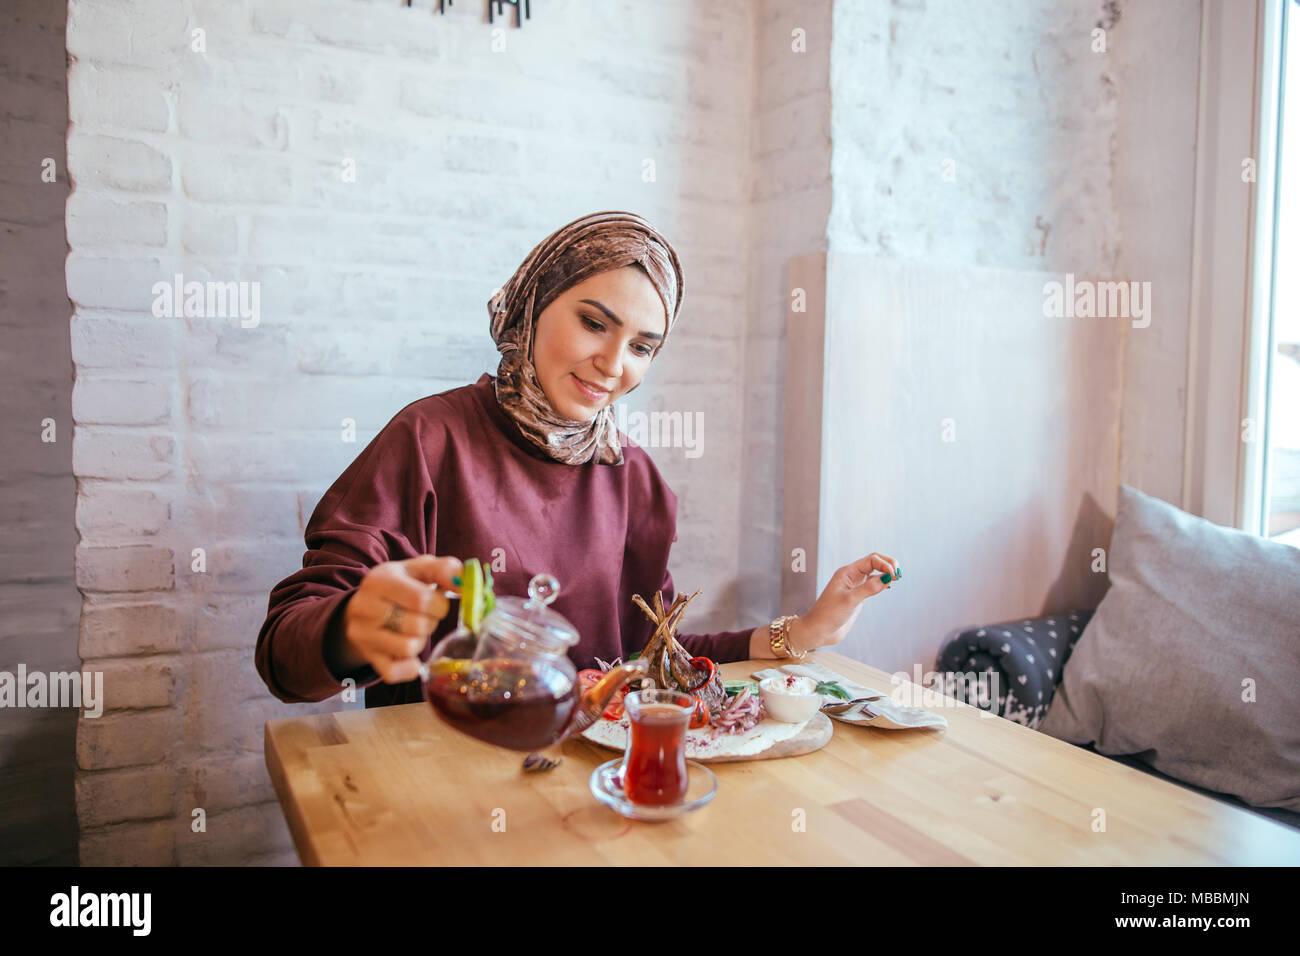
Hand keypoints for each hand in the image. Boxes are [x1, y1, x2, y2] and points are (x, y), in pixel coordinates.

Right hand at [335, 554, 462, 683]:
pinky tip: (408, 653)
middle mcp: (364, 607)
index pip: (421, 600)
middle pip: (417, 625)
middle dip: (430, 622)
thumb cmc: (402, 585)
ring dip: (420, 641)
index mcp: (379, 580)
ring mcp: (362, 635)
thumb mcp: (420, 569)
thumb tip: (465, 581)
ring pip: (408, 648)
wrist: (365, 607)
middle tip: (424, 615)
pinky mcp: (368, 658)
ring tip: (414, 630)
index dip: (439, 605)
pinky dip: (409, 666)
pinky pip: (396, 672)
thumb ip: (445, 569)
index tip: (437, 602)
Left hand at [791, 552, 897, 651]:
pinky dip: (883, 583)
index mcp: (847, 572)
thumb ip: (869, 588)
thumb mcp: (850, 600)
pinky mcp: (858, 597)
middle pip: (874, 562)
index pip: (871, 560)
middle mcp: (852, 577)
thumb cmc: (829, 614)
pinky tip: (889, 585)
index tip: (894, 574)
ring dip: (886, 573)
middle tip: (899, 574)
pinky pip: (873, 584)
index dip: (885, 564)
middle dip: (888, 564)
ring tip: (897, 578)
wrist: (819, 631)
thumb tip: (888, 577)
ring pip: (874, 573)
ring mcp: (855, 586)